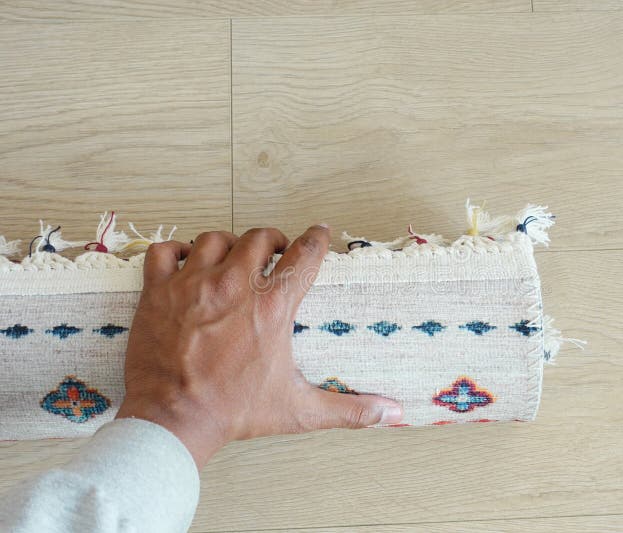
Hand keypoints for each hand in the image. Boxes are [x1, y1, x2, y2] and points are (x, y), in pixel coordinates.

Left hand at [115, 225, 403, 467]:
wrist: (172, 421)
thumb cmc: (234, 412)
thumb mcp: (298, 410)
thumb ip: (349, 410)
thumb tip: (392, 414)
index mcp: (272, 308)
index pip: (304, 255)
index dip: (316, 239)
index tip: (320, 233)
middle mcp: (234, 286)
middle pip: (259, 238)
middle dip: (272, 240)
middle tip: (274, 252)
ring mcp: (192, 284)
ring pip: (213, 239)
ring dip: (227, 244)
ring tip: (232, 258)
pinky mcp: (158, 292)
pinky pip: (163, 251)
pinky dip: (174, 252)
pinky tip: (184, 264)